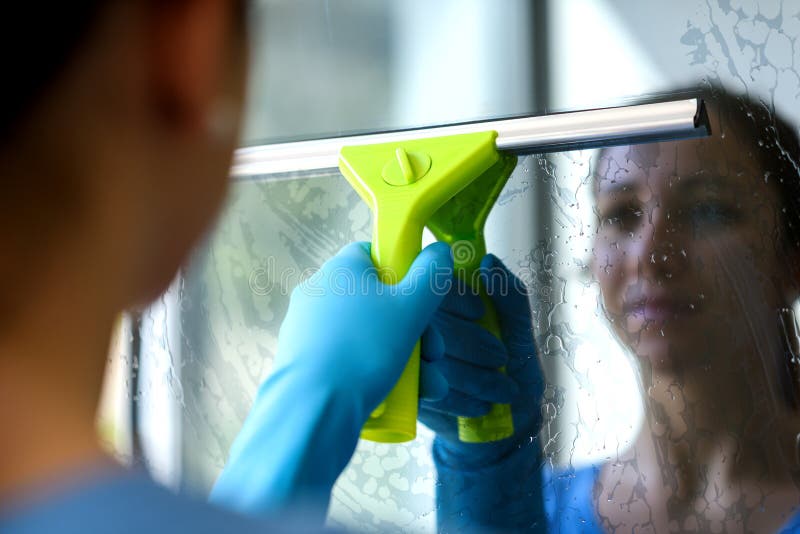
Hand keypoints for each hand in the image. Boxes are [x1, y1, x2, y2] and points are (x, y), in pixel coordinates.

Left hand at [275, 240, 453, 412]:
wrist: (312, 406)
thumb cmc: (365, 348)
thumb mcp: (411, 307)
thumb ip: (431, 274)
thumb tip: (439, 250)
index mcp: (341, 268)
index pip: (376, 255)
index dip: (405, 274)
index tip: (423, 302)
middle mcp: (319, 291)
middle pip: (378, 301)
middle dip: (415, 331)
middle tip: (434, 357)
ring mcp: (308, 327)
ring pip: (367, 335)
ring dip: (404, 358)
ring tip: (428, 389)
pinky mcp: (303, 359)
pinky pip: (347, 358)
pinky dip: (374, 373)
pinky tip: (397, 398)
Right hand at [419, 254, 542, 464]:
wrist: (505, 423)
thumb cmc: (512, 366)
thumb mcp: (519, 330)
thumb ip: (510, 296)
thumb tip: (488, 263)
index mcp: (444, 301)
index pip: (434, 285)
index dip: (456, 297)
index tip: (480, 312)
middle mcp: (419, 325)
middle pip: (432, 324)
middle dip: (472, 343)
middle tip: (501, 357)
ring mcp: (408, 358)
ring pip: (430, 360)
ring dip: (472, 376)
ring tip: (502, 389)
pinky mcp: (406, 392)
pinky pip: (426, 393)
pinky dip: (459, 400)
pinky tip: (481, 405)